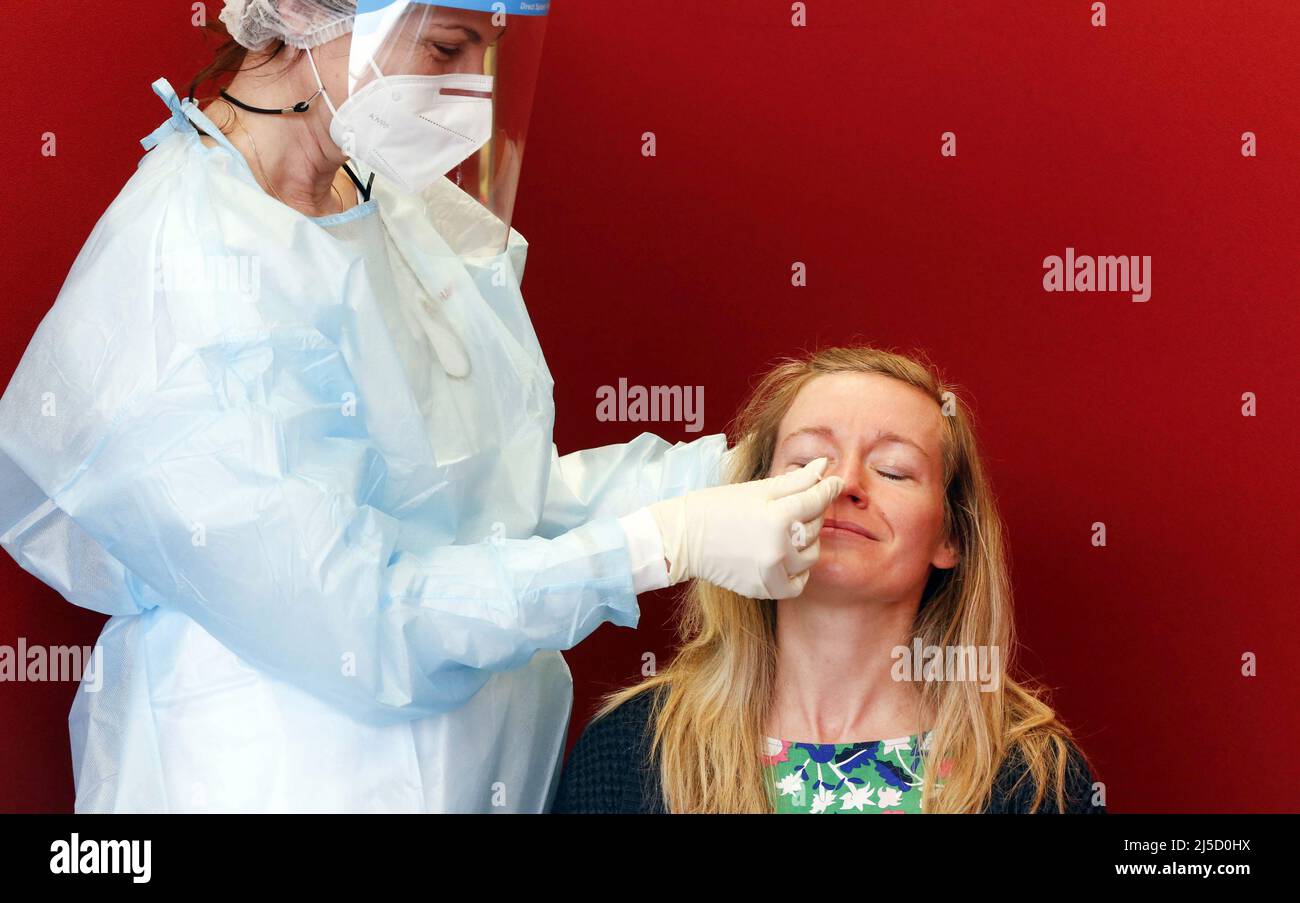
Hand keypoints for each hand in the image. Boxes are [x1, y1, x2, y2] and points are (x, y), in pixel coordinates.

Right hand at [647, 458, 843, 598]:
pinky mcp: (764, 589)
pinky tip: (787, 557)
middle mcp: (778, 547)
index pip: (817, 500)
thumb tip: (825, 465)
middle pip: (815, 527)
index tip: (835, 482)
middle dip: (812, 512)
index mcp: (776, 516)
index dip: (829, 488)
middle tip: (798, 504)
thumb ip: (796, 480)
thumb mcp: (757, 489)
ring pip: (811, 556)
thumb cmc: (717, 507)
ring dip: (807, 541)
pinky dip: (798, 571)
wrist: (682, 539)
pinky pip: (798, 583)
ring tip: (790, 530)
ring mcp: (772, 572)